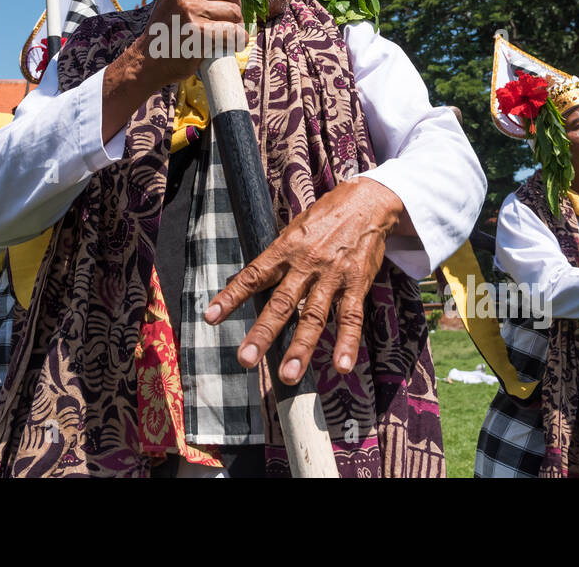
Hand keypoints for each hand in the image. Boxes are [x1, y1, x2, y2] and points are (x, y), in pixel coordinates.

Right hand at [101, 0, 246, 143]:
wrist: (147, 62)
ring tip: (223, 35)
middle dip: (234, 7)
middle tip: (226, 22)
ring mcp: (189, 10)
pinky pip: (234, 32)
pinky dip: (237, 40)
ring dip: (236, 26)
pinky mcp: (198, 32)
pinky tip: (229, 45)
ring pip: (235, 11)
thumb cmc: (167, 33)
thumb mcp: (174, 0)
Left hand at [203, 177, 401, 383]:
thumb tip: (249, 283)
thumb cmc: (324, 218)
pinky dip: (348, 342)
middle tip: (246, 360)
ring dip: (301, 348)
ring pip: (314, 316)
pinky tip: (342, 367)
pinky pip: (351, 316)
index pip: (253, 275)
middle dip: (263, 333)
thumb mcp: (294, 230)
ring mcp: (333, 275)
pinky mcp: (357, 283)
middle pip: (281, 303)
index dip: (231, 296)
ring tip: (289, 375)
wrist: (368, 202)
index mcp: (285, 248)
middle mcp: (306, 263)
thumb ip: (276, 258)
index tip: (210, 317)